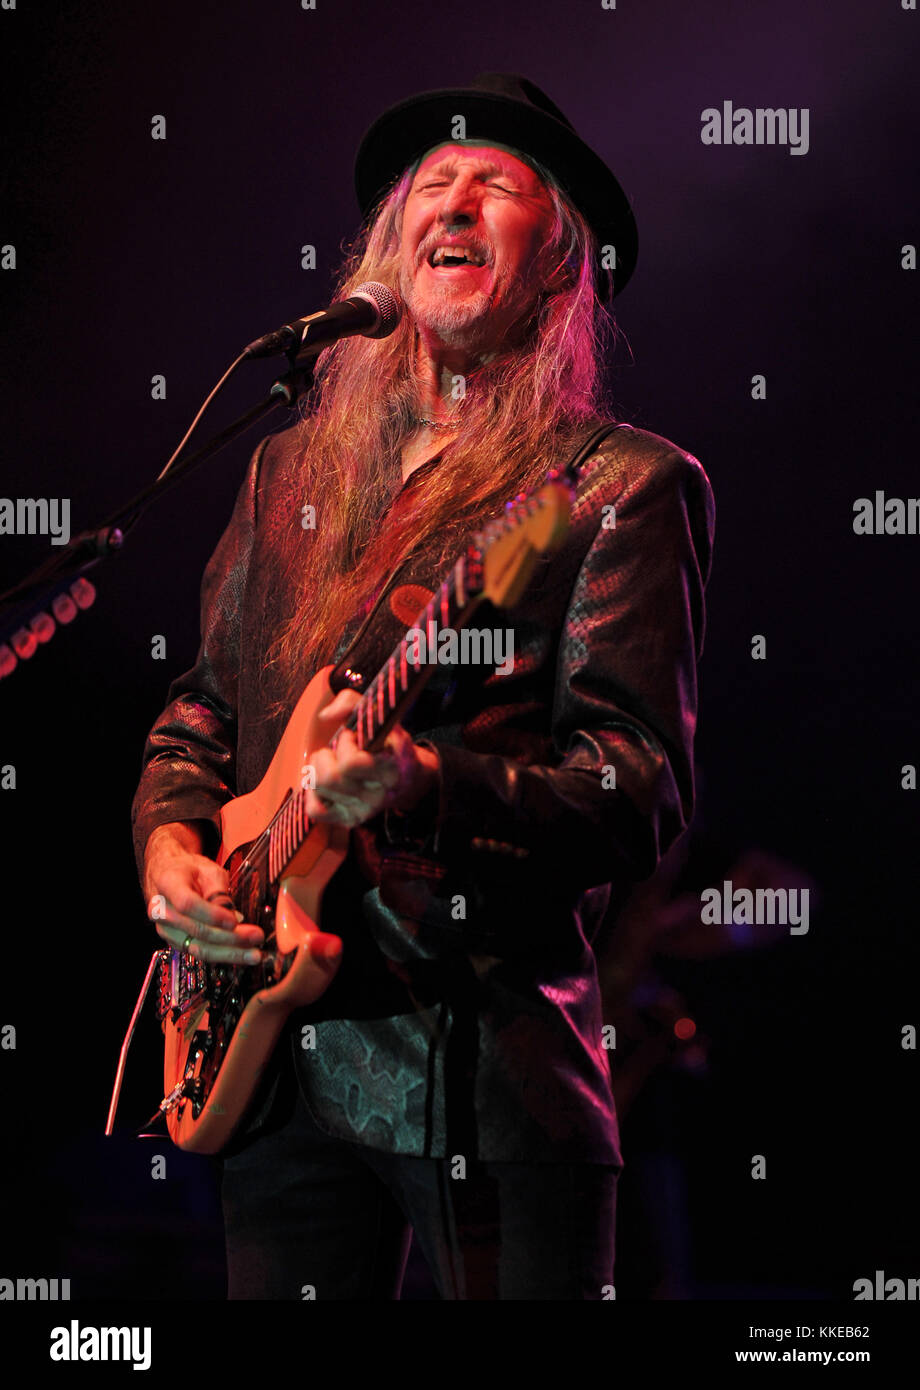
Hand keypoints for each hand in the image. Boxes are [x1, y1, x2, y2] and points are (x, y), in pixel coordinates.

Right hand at [144, 822, 264, 965]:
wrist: (169, 875)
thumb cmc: (190, 870)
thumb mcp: (208, 869)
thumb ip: (219, 891)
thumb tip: (234, 917)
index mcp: (168, 884)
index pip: (187, 904)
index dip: (212, 915)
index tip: (235, 921)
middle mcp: (161, 910)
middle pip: (195, 931)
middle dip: (230, 938)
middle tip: (256, 937)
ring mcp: (166, 929)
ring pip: (199, 948)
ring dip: (229, 953)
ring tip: (254, 953)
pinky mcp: (176, 942)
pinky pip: (200, 953)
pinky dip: (223, 955)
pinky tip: (242, 954)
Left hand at [303, 688, 439, 827]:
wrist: (406, 777)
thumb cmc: (386, 742)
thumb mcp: (377, 715)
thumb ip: (351, 702)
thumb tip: (325, 716)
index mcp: (391, 768)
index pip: (353, 763)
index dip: (346, 744)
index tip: (352, 736)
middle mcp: (380, 794)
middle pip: (332, 778)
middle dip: (326, 756)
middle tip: (337, 749)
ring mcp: (365, 810)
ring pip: (321, 788)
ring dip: (318, 768)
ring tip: (331, 762)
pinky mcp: (349, 820)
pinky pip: (314, 810)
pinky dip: (311, 792)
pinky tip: (323, 783)